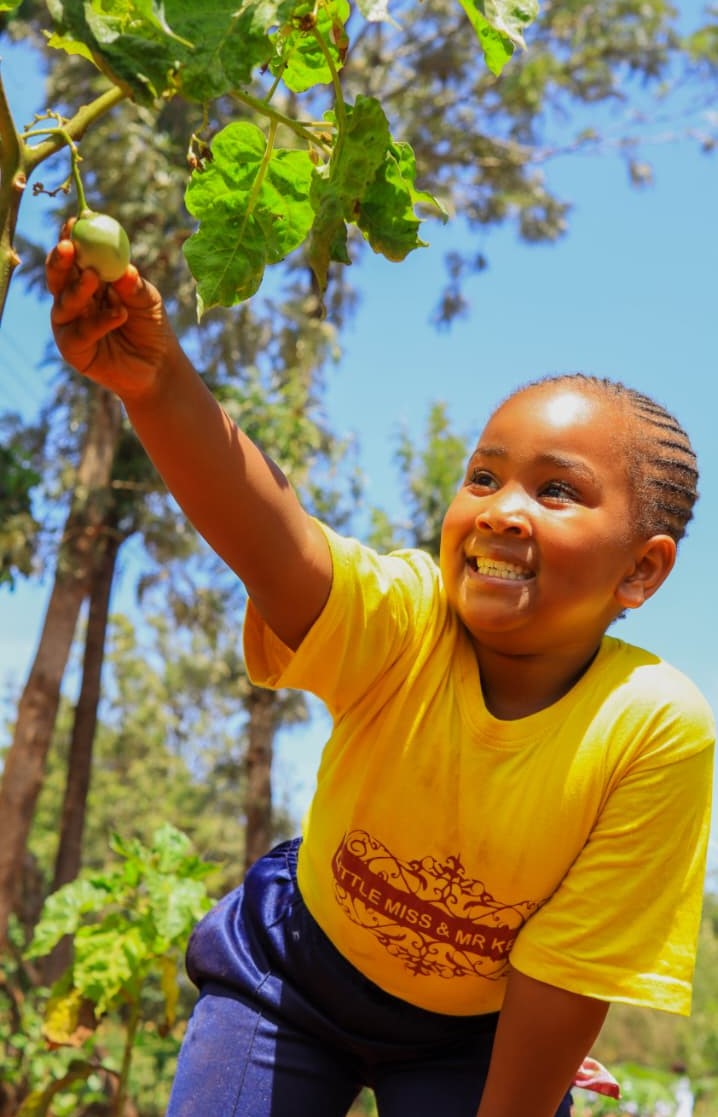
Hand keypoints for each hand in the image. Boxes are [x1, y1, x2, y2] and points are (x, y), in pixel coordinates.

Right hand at [46, 234, 176, 400]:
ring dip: (78, 289)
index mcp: (88, 281)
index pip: (74, 257)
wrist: (159, 366)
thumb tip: (123, 267)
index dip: (71, 239)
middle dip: (61, 260)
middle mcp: (73, 301)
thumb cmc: (152, 326)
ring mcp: (70, 325)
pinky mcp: (73, 349)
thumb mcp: (147, 300)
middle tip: (69, 246)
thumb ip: (133, 285)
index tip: (76, 221)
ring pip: (64, 303)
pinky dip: (99, 322)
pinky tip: (119, 314)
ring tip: (96, 278)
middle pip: (58, 277)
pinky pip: (79, 333)